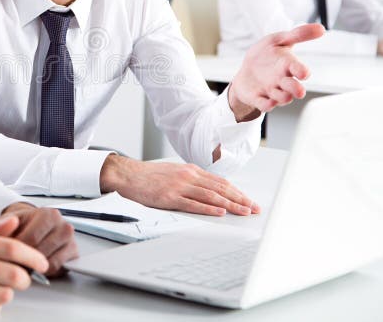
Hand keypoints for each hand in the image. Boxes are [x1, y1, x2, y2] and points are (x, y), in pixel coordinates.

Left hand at [1, 203, 77, 276]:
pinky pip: (57, 269)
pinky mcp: (73, 254)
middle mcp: (63, 226)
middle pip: (41, 252)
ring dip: (35, 267)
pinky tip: (35, 265)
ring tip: (24, 262)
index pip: (33, 239)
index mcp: (49, 214)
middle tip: (13, 261)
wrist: (28, 226)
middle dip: (25, 260)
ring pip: (50, 263)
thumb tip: (4, 227)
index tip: (6, 254)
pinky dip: (45, 271)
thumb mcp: (4, 223)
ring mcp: (70, 240)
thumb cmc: (18, 225)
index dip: (16, 251)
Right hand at [99, 154, 259, 215]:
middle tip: (254, 208)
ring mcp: (179, 186)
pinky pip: (193, 204)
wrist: (129, 174)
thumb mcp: (175, 172)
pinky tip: (220, 212)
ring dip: (230, 204)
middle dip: (240, 199)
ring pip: (211, 196)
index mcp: (191, 170)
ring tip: (243, 211)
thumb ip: (192, 180)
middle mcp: (188, 176)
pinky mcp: (169, 197)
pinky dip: (208, 208)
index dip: (237, 191)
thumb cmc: (150, 176)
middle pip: (220, 188)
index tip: (249, 200)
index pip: (220, 182)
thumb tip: (211, 190)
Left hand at [228, 23, 324, 117]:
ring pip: (282, 98)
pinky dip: (266, 105)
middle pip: (294, 88)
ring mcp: (271, 90)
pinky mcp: (258, 98)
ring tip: (281, 95)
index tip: (303, 73)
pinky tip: (267, 103)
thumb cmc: (267, 54)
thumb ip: (298, 34)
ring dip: (283, 97)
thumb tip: (322, 28)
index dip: (302, 71)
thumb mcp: (278, 40)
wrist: (247, 67)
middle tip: (299, 91)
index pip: (299, 69)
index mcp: (288, 65)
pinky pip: (264, 105)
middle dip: (296, 89)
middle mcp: (283, 80)